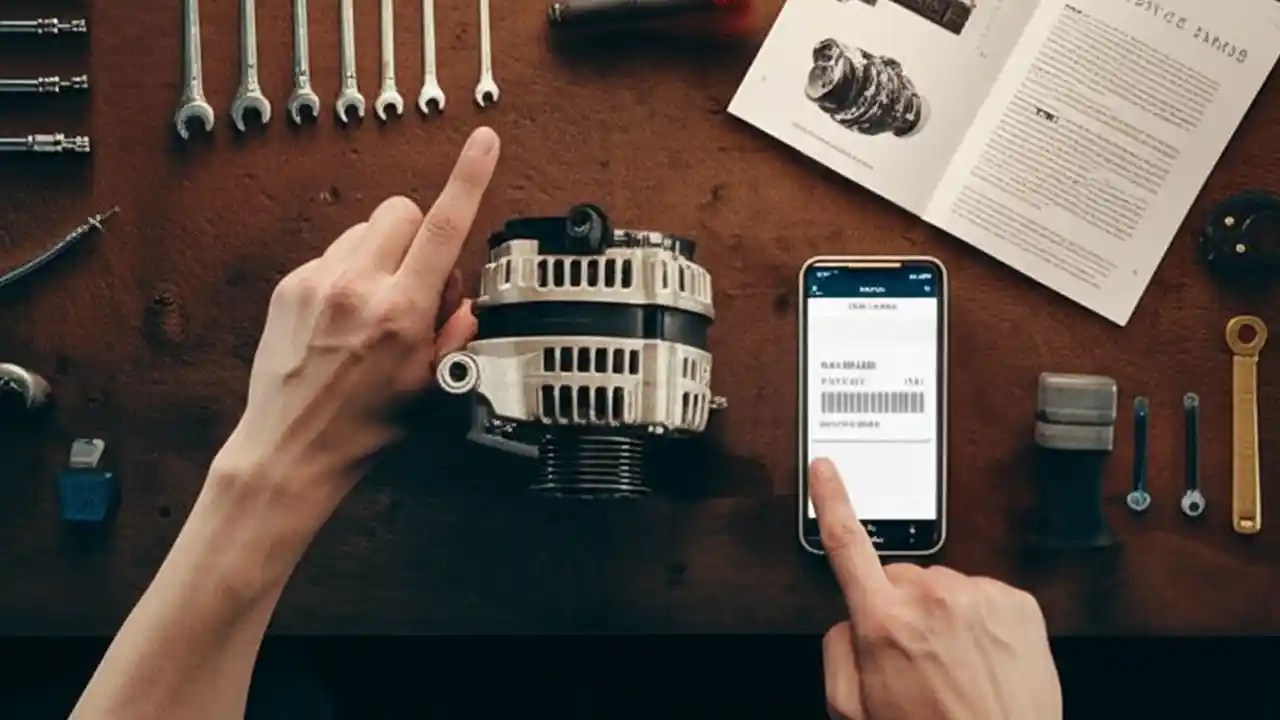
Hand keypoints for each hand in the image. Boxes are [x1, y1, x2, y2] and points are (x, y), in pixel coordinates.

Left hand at [211, 126, 500, 516]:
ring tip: (376, 305)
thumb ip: (454, 332)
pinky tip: (344, 315)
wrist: (290, 448)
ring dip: (382, 253)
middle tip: (417, 281)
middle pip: (402, 211)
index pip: (444, 228)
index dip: (470, 178)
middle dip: (419, 234)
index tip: (486, 143)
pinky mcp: (291, 284)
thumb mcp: (430, 385)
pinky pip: (334, 252)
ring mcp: (319, 282)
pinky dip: (349, 272)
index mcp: (400, 313)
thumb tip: (463, 302)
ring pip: (366, 228)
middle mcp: (358, 288)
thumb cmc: (361, 426)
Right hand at [811, 458, 1061, 719]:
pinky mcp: (1017, 602)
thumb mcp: (854, 709)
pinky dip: (979, 621)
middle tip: (915, 660)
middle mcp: (931, 599)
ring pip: (943, 587)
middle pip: (899, 577)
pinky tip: (982, 659)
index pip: (847, 545)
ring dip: (943, 616)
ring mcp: (979, 596)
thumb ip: (837, 654)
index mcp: (884, 622)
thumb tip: (849, 621)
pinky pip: (982, 595)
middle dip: (898, 608)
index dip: (831, 501)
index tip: (825, 469)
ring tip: (955, 665)